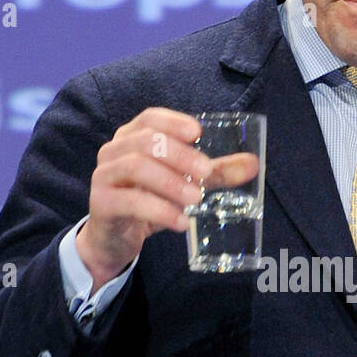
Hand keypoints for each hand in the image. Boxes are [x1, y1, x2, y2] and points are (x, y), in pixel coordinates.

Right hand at [77, 108, 258, 289]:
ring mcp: (104, 176)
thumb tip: (254, 165)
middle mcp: (114, 151)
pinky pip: (130, 201)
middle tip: (206, 173)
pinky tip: (180, 222)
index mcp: (132, 138)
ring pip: (136, 167)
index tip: (198, 133)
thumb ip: (214, 174)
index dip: (173, 121)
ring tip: (195, 200)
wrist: (114, 239)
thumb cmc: (148, 203)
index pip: (150, 118)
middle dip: (180, 155)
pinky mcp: (102, 203)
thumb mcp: (183, 185)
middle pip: (146, 141)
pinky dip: (159, 211)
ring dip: (170, 182)